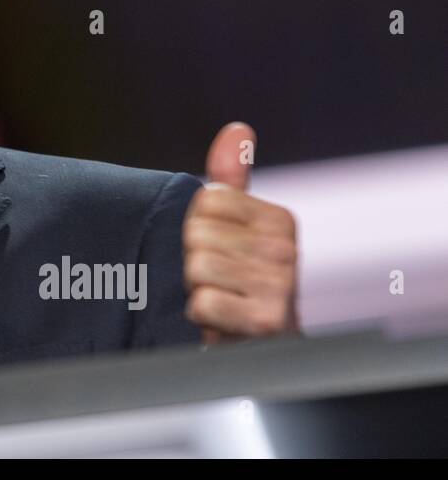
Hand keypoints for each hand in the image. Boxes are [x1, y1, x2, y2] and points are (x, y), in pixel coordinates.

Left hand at [183, 122, 299, 343]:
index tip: (220, 249)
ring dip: (198, 289)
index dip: (198, 227)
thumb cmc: (247, 283)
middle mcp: (286, 249)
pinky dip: (204, 316)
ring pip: (196, 268)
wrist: (269, 349)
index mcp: (279, 221)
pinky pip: (202, 303)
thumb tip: (237, 130)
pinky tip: (225, 321)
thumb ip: (233, 180)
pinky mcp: (267, 320)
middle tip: (220, 279)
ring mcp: (280, 285)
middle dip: (195, 260)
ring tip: (223, 298)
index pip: (205, 200)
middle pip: (196, 234)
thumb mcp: (242, 228)